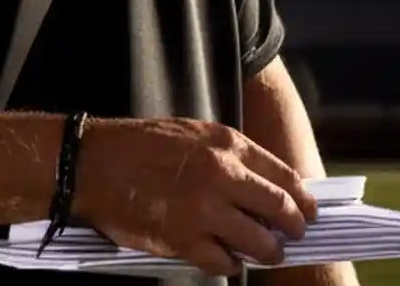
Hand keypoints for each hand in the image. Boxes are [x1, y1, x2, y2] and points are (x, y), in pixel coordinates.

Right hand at [72, 118, 318, 276]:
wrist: (92, 163)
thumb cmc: (137, 146)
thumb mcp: (192, 135)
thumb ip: (228, 157)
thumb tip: (262, 186)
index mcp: (226, 144)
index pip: (285, 176)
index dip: (303, 199)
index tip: (307, 210)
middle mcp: (222, 174)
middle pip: (281, 209)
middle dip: (294, 227)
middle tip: (293, 236)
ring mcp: (204, 209)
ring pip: (260, 242)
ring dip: (267, 252)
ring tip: (265, 253)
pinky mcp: (183, 239)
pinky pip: (224, 263)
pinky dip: (230, 265)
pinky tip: (224, 259)